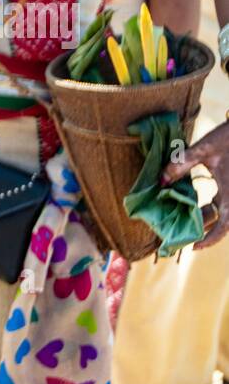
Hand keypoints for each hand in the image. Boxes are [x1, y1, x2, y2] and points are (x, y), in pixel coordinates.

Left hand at [161, 119, 228, 249]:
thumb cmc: (227, 137)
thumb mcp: (203, 149)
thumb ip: (181, 164)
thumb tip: (160, 182)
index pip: (225, 225)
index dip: (210, 239)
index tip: (193, 246)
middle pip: (223, 223)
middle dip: (205, 232)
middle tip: (183, 236)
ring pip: (224, 215)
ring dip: (208, 221)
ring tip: (186, 222)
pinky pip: (224, 205)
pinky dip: (212, 210)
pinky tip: (196, 207)